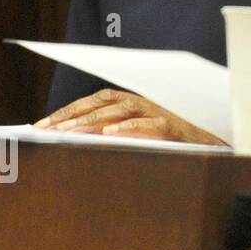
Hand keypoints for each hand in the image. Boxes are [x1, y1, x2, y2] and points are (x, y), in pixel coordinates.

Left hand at [35, 89, 227, 145]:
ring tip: (68, 132)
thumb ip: (111, 134)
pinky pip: (145, 124)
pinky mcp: (168, 126)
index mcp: (132, 103)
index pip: (95, 100)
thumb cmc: (168, 144)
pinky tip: (108, 135)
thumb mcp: (136, 136)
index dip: (69, 110)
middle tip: (46, 129)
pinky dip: (126, 127)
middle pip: (101, 102)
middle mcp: (142, 102)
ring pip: (118, 110)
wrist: (208, 148)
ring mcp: (156, 112)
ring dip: (92, 120)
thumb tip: (72, 140)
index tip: (42, 124)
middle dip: (72, 114)